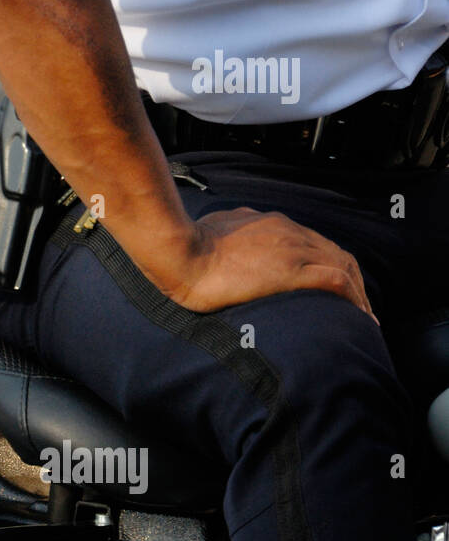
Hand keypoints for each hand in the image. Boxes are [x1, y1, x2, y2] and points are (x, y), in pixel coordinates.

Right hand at [138, 207, 376, 322]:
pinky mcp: (290, 270)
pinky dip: (353, 299)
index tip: (331, 288)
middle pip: (335, 253)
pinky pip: (336, 281)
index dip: (328, 264)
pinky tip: (358, 317)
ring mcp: (290, 249)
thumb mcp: (210, 232)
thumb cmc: (183, 248)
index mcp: (267, 223)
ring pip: (342, 265)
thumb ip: (226, 235)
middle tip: (356, 307)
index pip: (312, 242)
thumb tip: (221, 243)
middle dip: (351, 280)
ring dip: (357, 292)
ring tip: (363, 317)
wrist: (176, 251)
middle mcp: (286, 231)